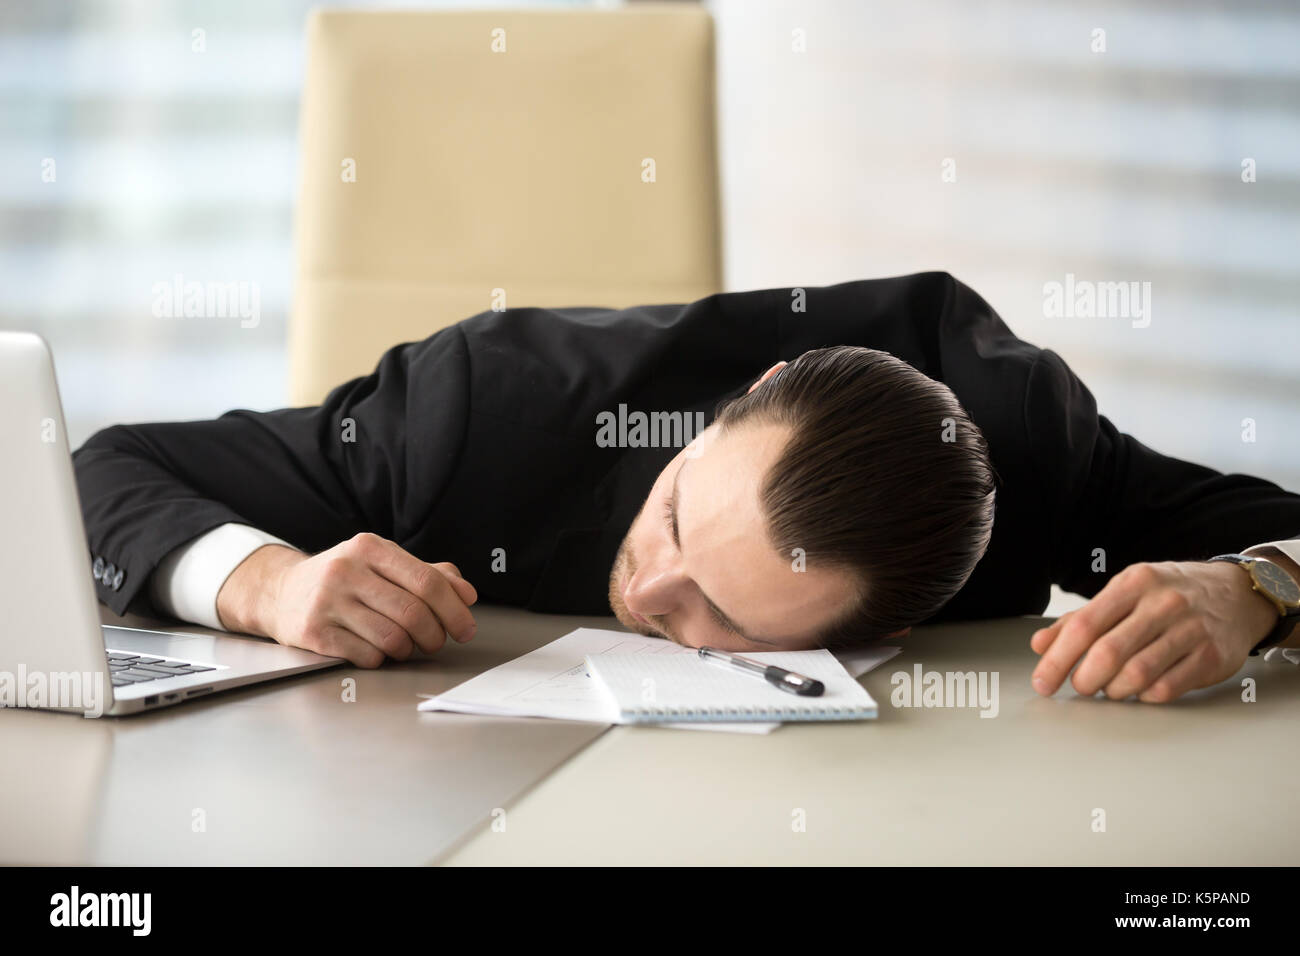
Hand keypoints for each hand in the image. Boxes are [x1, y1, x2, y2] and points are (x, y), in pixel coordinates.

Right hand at [216, 532, 477, 666]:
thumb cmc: (345, 580)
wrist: (281, 591)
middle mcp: (347, 570)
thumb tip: (467, 594)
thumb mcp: (382, 564)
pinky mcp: (313, 632)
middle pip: (413, 612)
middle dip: (435, 635)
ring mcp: (327, 601)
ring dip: (409, 650)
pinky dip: (382, 659)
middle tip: (437, 642)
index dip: (454, 609)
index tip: (466, 628)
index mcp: (370, 548)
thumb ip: (429, 574)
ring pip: (392, 637)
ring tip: (406, 646)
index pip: (427, 581)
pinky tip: (377, 651)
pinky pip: (366, 655)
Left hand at [1028, 560, 1276, 702]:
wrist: (1237, 594)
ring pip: (1137, 675)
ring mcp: (1191, 630)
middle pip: (1108, 653)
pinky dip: (1144, 696)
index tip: (1042, 682)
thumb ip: (1080, 618)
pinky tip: (1140, 689)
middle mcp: (1163, 603)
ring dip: (1113, 690)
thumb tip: (1040, 645)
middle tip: (1079, 687)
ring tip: (1109, 687)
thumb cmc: (1169, 594)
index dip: (1057, 658)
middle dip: (1084, 679)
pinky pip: (1166, 688)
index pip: (1083, 625)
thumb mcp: (1124, 593)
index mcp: (1133, 583)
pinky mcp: (1212, 657)